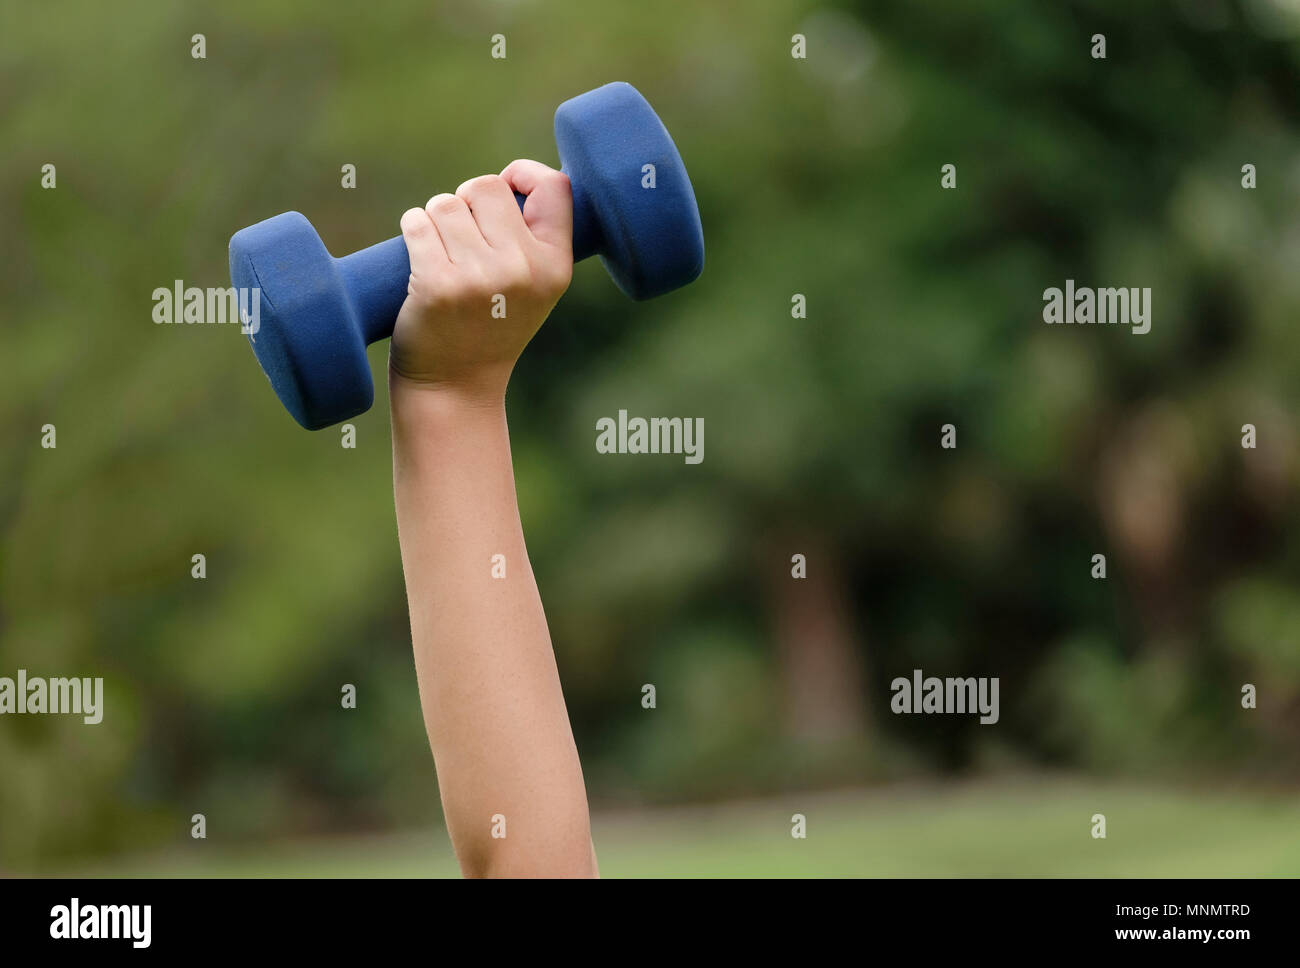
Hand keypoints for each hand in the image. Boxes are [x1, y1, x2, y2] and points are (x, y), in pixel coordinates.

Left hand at [389, 160, 573, 403]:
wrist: (455, 387)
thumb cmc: (490, 327)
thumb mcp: (533, 288)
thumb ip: (531, 239)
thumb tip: (507, 178)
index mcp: (555, 266)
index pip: (555, 186)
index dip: (525, 174)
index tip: (506, 187)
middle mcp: (523, 270)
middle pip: (487, 186)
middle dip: (467, 202)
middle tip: (462, 238)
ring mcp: (480, 278)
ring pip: (446, 203)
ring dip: (435, 219)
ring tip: (441, 255)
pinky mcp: (437, 284)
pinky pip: (416, 222)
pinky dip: (412, 231)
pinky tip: (419, 260)